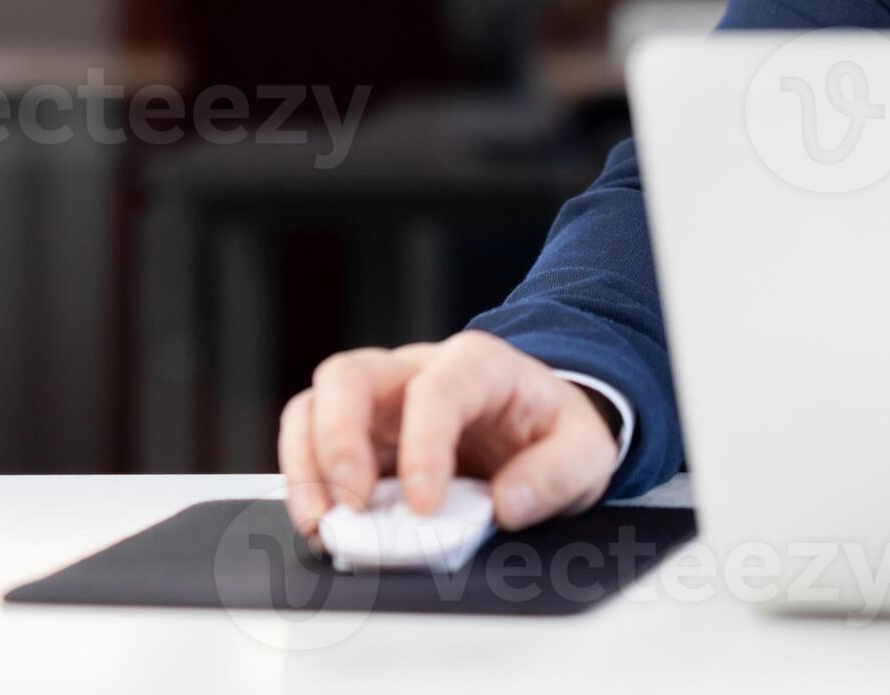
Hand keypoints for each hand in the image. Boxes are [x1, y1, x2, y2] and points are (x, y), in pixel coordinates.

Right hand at [278, 331, 617, 540]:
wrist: (538, 426)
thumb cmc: (553, 429)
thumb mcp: (585, 450)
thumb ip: (556, 474)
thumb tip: (507, 504)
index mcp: (477, 365)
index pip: (435, 390)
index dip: (422, 447)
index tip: (424, 506)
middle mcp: (415, 372)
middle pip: (350, 376)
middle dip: (338, 441)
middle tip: (352, 506)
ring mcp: (380, 403)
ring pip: (315, 404)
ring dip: (306, 464)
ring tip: (323, 523)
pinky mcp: (359, 439)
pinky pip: (309, 444)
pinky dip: (305, 483)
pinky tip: (321, 523)